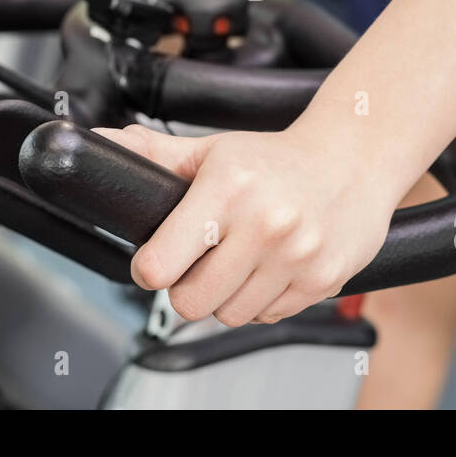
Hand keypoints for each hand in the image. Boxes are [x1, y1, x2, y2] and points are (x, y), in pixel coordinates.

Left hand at [97, 124, 399, 325]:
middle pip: (190, 301)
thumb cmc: (277, 158)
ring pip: (229, 314)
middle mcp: (264, 223)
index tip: (155, 259)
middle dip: (185, 286)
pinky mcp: (322, 280)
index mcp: (228, 188)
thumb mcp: (212, 149)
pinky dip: (260, 300)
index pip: (160, 264)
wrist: (354, 158)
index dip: (149, 267)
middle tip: (198, 260)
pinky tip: (268, 266)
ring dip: (224, 296)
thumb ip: (153, 153)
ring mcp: (296, 255)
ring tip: (237, 260)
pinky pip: (267, 316)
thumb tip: (101, 140)